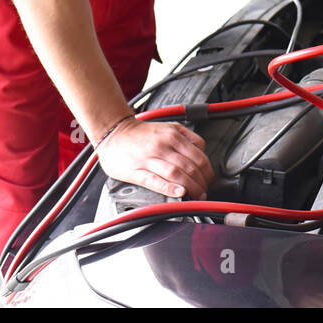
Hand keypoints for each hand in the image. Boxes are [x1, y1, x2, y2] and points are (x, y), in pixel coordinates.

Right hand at [95, 117, 213, 199]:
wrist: (114, 132)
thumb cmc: (141, 133)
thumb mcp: (168, 127)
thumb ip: (187, 137)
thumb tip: (202, 151)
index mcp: (173, 135)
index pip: (199, 156)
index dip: (207, 172)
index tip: (208, 180)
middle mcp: (163, 145)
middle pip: (190, 167)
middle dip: (201, 183)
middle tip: (204, 192)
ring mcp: (149, 158)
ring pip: (177, 173)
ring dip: (190, 187)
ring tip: (196, 196)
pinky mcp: (136, 170)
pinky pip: (155, 180)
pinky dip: (169, 187)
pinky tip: (178, 193)